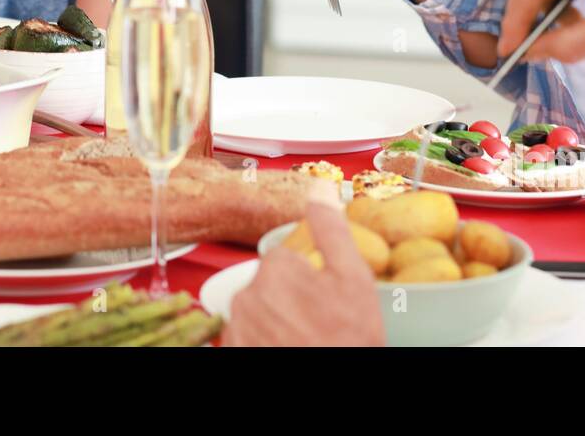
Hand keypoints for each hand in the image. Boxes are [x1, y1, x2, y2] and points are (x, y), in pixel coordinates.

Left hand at [224, 182, 384, 346]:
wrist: (331, 398)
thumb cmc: (346, 343)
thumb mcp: (354, 282)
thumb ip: (333, 231)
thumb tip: (322, 187)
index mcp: (276, 270)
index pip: (286, 260)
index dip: (309, 280)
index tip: (325, 300)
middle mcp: (247, 297)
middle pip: (269, 286)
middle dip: (290, 301)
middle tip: (318, 326)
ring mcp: (236, 329)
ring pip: (257, 312)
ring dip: (276, 323)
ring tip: (304, 341)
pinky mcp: (231, 351)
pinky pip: (245, 338)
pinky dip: (261, 343)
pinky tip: (285, 348)